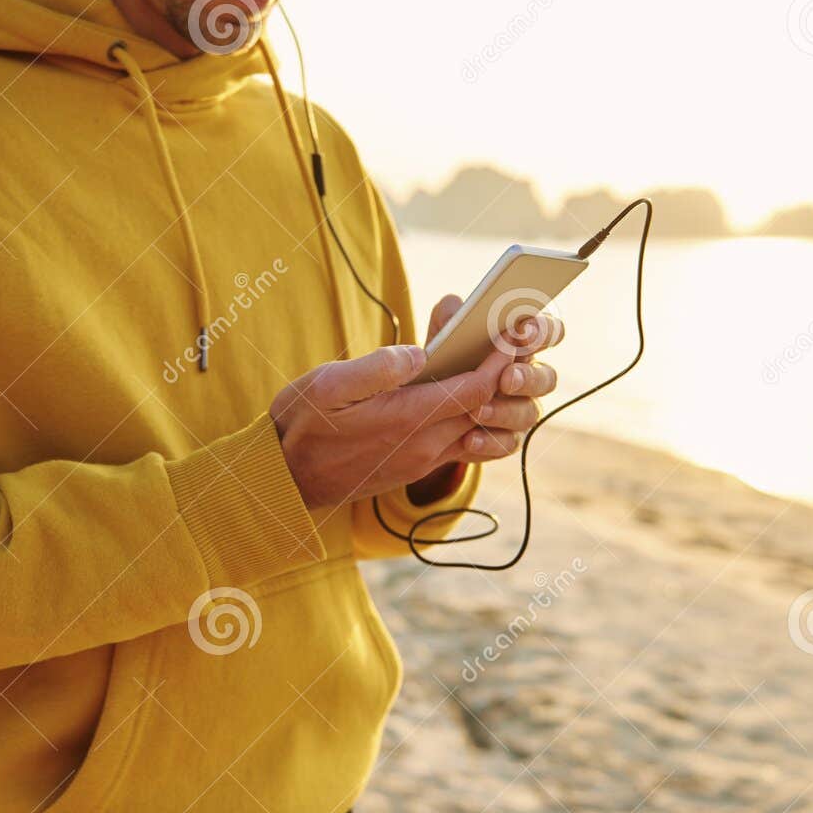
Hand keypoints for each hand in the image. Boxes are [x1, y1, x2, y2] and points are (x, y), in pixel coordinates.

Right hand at [270, 333, 518, 509]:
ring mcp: (424, 459)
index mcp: (405, 419)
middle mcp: (424, 445)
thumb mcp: (325, 386)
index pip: (474, 389)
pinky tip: (476, 394)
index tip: (512, 331)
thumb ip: (375, 369)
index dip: (499, 360)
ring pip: (482, 430)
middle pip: (487, 408)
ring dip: (500, 399)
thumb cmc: (303, 426)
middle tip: (523, 339)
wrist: (289, 481)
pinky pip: (466, 444)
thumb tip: (419, 353)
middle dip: (509, 373)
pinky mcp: (418, 466)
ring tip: (505, 364)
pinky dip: (481, 418)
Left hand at [424, 293, 564, 456]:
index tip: (524, 332)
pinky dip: (489, 442)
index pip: (550, 332)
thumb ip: (451, 317)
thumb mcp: (443, 335)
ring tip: (477, 411)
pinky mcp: (506, 439)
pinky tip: (469, 439)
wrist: (427, 402)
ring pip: (529, 414)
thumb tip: (456, 307)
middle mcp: (530, 378)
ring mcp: (521, 410)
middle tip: (506, 378)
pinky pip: (507, 444)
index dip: (544, 332)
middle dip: (527, 379)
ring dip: (504, 412)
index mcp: (523, 345)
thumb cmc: (446, 358)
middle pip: (548, 379)